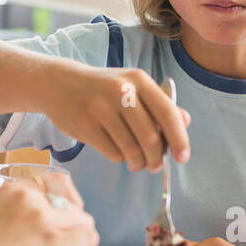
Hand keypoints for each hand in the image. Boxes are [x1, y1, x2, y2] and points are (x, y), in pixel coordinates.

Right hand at [45, 64, 190, 171]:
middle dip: (157, 159)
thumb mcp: (133, 87)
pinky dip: (120, 158)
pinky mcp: (85, 125)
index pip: (167, 114)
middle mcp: (121, 91)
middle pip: (150, 138)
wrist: (59, 83)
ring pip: (131, 149)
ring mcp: (101, 108)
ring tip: (138, 163)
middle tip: (156, 166)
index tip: (183, 158)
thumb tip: (186, 121)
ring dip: (138, 163)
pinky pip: (112, 153)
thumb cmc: (103, 88)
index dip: (179, 139)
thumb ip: (160, 104)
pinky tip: (118, 151)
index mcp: (138, 80)